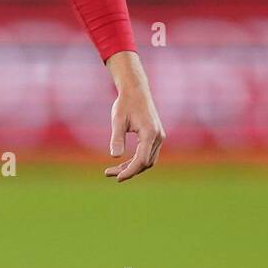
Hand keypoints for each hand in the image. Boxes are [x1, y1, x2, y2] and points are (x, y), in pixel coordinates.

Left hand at [104, 51, 164, 181]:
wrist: (135, 90)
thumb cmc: (125, 103)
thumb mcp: (117, 120)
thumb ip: (117, 138)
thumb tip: (114, 157)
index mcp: (150, 133)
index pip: (141, 160)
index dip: (129, 171)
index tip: (116, 178)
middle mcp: (158, 137)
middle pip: (145, 163)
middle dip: (128, 171)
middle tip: (108, 173)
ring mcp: (159, 137)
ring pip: (148, 161)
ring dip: (132, 167)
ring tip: (113, 171)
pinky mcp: (156, 136)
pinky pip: (148, 154)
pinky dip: (136, 161)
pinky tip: (122, 163)